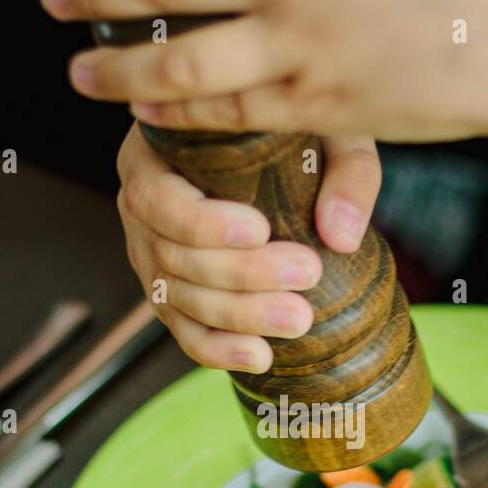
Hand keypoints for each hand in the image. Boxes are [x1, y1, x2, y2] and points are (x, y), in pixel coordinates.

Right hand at [117, 122, 379, 371]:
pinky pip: (183, 331)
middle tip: (307, 274)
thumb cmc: (292, 130)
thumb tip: (341, 235)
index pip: (156, 197)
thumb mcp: (326, 130)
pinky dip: (218, 350)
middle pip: (174, 255)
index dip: (203, 223)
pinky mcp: (170, 294)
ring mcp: (150, 255)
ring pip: (179, 299)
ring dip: (240, 315)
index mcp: (154, 153)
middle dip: (242, 274)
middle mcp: (142, 207)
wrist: (277, 151)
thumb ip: (346, 169)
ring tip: (300, 319)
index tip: (260, 228)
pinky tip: (260, 357)